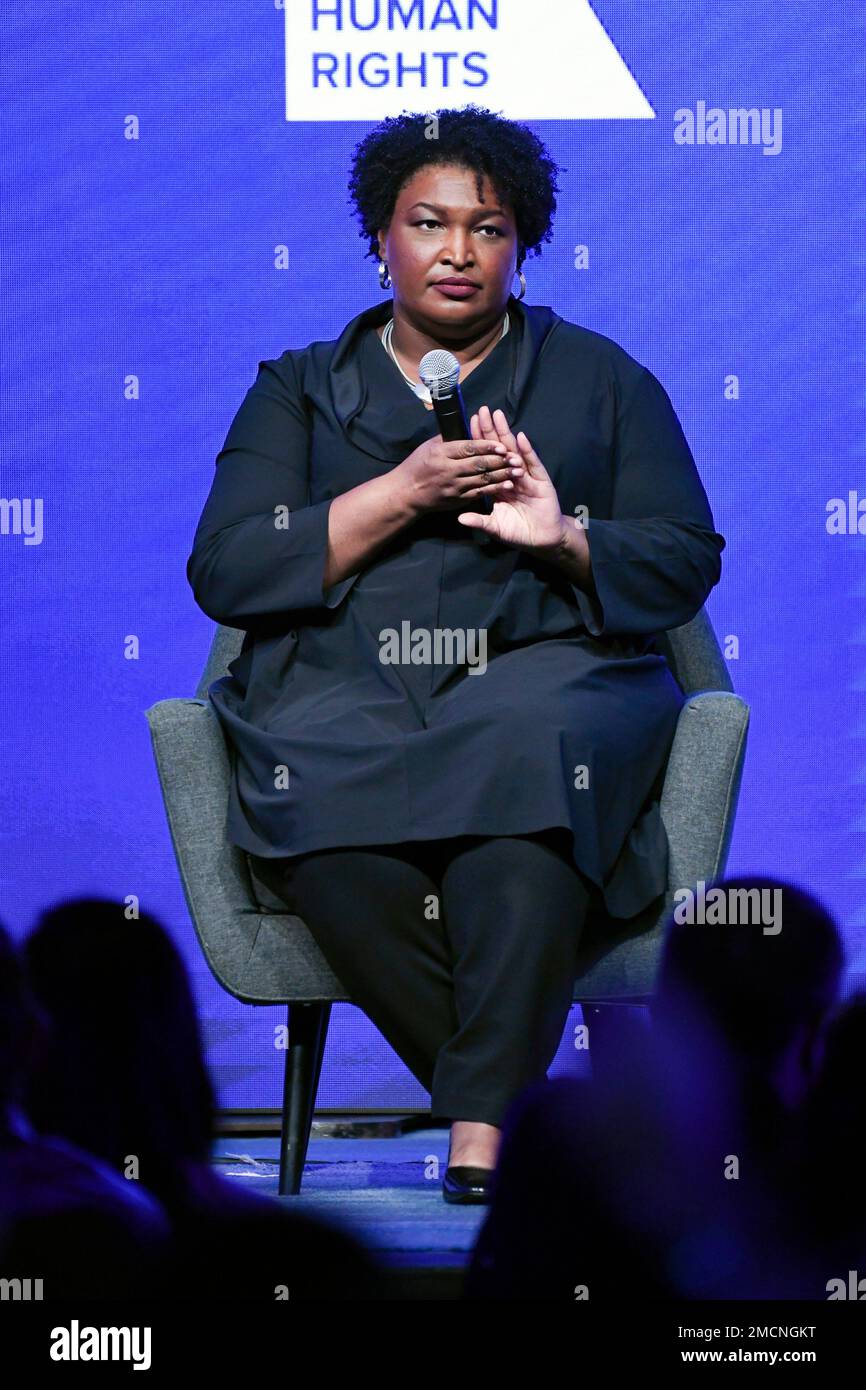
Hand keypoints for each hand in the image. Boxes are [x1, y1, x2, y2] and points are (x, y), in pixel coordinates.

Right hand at [395, 430, 520, 517]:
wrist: (407, 493)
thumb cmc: (417, 465)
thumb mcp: (429, 446)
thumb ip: (449, 438)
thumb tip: (467, 425)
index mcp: (440, 453)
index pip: (467, 448)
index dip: (486, 446)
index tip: (501, 444)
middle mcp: (447, 470)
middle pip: (478, 464)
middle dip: (499, 461)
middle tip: (515, 457)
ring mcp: (453, 487)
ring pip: (481, 479)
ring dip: (501, 475)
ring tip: (517, 470)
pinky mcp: (457, 500)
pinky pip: (479, 493)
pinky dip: (494, 489)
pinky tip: (507, 484)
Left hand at [457, 406, 567, 550]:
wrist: (542, 539)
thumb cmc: (518, 532)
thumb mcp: (495, 527)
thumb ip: (479, 521)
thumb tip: (459, 518)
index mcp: (498, 484)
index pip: (485, 460)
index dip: (477, 445)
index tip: (467, 428)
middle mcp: (511, 476)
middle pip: (498, 449)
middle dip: (490, 430)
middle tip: (481, 411)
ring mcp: (527, 476)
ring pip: (514, 451)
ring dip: (506, 434)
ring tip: (498, 415)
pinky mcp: (541, 481)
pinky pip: (533, 464)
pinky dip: (527, 451)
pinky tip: (520, 437)